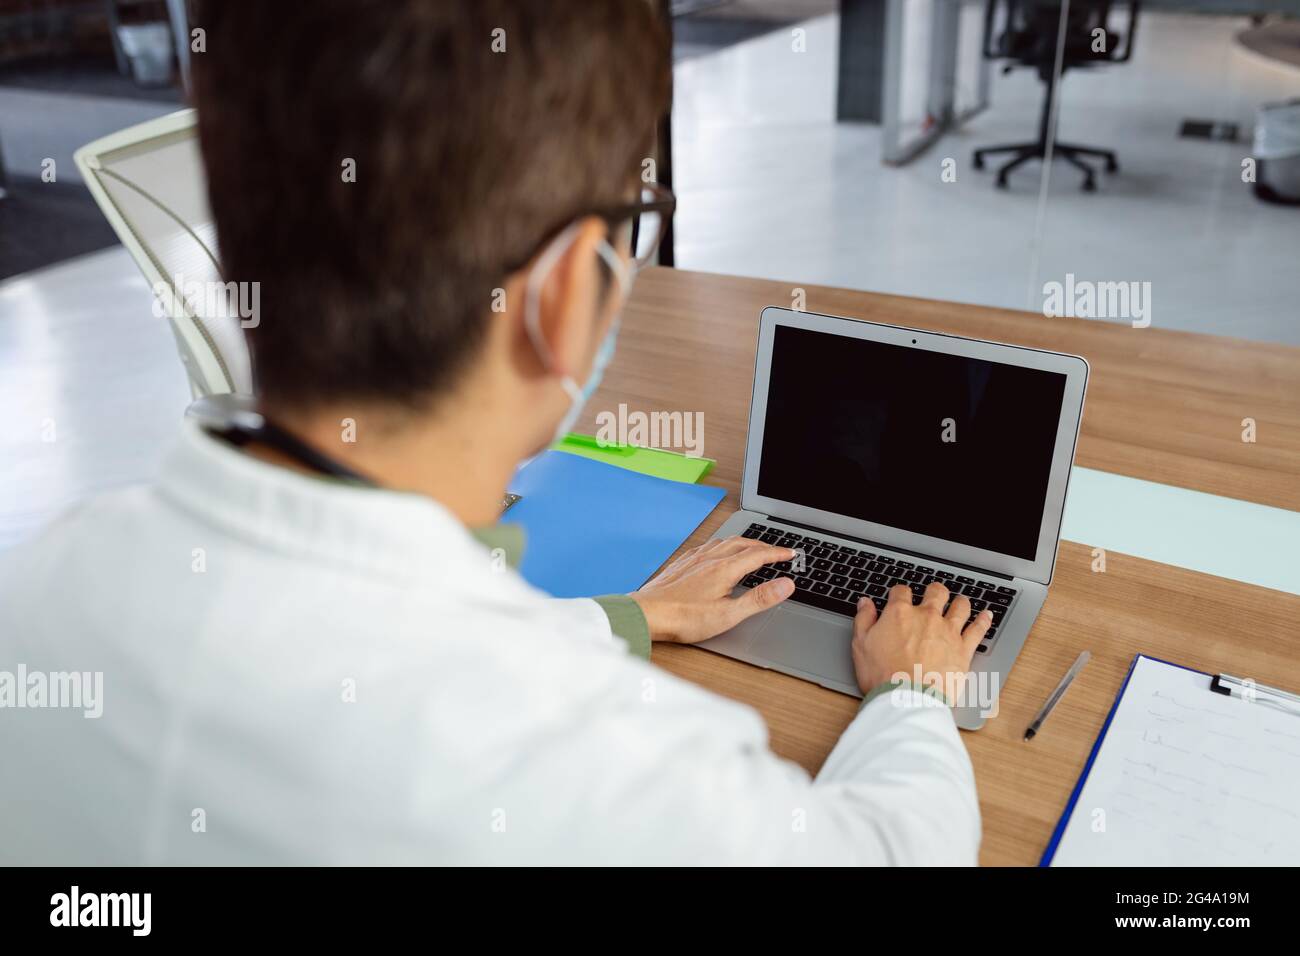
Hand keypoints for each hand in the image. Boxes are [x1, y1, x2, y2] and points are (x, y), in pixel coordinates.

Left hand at [630, 536, 795, 643]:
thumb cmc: (684, 617)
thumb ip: (759, 598)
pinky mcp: (682, 563)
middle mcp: (710, 558)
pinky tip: (717, 551)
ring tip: (751, 547)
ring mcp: (694, 559)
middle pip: (742, 543)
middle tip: (776, 550)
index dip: (777, 553)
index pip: (758, 555)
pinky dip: (722, 544)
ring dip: (743, 542)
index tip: (791, 553)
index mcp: (725, 569)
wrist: (647, 613)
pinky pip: (707, 545)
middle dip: (763, 545)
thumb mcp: (729, 614)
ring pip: (724, 542)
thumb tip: (786, 585)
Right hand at [850, 581, 991, 700]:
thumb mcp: (861, 645)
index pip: (901, 592)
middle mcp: (927, 616)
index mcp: (900, 613)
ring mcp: (948, 631)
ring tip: (959, 602)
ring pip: (960, 606)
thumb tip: (865, 603)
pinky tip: (987, 615)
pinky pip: (978, 629)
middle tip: (933, 595)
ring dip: (959, 602)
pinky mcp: (964, 649)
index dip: (899, 592)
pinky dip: (984, 620)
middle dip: (934, 591)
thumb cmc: (883, 675)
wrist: (907, 699)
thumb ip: (864, 619)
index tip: (899, 597)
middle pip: (935, 592)